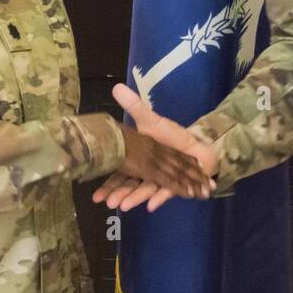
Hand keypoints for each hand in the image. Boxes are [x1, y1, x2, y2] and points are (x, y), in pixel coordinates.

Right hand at [93, 83, 218, 212]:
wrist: (198, 146)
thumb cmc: (172, 134)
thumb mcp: (149, 119)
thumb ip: (134, 105)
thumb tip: (116, 87)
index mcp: (139, 159)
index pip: (120, 172)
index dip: (108, 182)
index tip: (94, 194)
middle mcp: (148, 172)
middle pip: (131, 184)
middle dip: (118, 193)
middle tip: (105, 203)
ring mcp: (162, 178)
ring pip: (146, 189)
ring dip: (136, 197)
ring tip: (122, 206)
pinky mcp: (176, 182)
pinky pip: (166, 189)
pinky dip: (159, 196)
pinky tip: (151, 205)